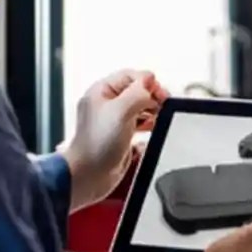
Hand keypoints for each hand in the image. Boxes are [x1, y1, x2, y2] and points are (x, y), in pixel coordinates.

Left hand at [63, 69, 167, 209]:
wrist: (89, 175)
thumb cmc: (96, 145)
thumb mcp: (121, 111)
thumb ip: (138, 92)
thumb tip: (149, 81)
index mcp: (101, 91)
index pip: (130, 76)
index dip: (147, 82)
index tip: (160, 93)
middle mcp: (107, 104)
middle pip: (136, 91)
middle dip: (152, 96)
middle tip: (162, 105)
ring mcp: (114, 121)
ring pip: (140, 107)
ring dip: (152, 110)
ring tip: (157, 117)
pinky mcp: (120, 136)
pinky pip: (139, 123)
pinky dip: (148, 124)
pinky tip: (151, 128)